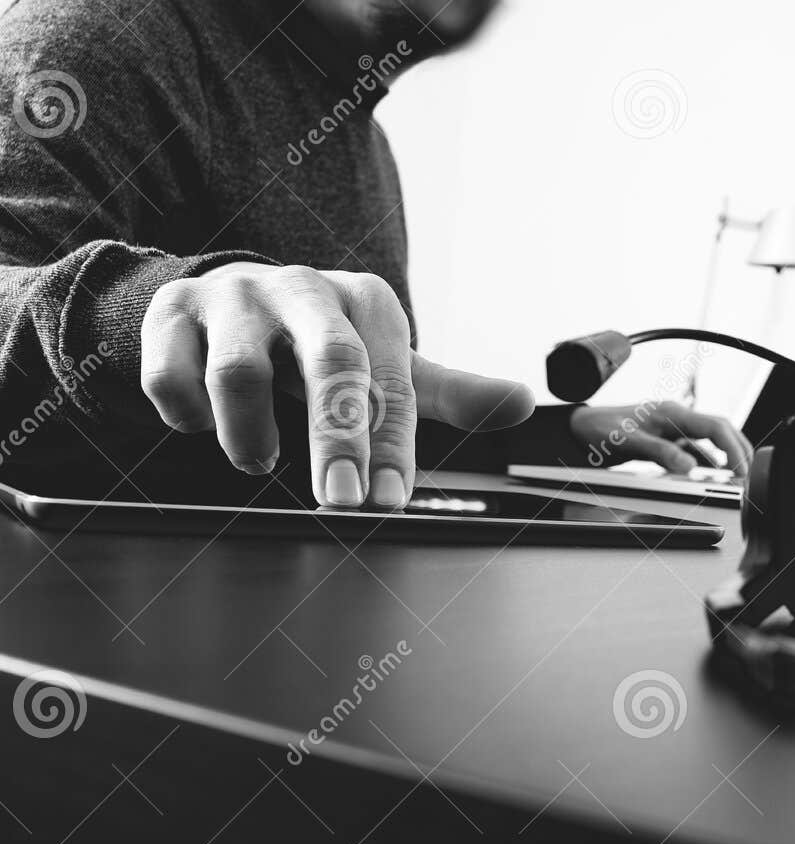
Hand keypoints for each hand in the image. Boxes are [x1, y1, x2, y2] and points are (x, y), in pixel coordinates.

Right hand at [139, 263, 534, 506]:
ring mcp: (235, 297)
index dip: (392, 447)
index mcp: (367, 303)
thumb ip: (451, 394)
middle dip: (338, 438)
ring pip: (240, 372)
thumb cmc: (322, 348)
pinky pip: (172, 376)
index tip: (387, 502)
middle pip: (330, 363)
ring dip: (252, 434)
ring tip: (261, 460)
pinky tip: (205, 426)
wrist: (229, 302)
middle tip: (341, 501)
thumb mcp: (390, 366)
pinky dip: (189, 416)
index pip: (391, 381)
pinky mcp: (172, 312)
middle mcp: (304, 289)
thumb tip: (522, 401)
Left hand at [569, 400, 752, 475]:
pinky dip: (708, 462)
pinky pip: (696, 449)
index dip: (733, 448)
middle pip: (721, 430)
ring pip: (711, 440)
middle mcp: (676, 418)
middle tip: (749, 475)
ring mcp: (673, 428)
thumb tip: (688, 468)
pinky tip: (712, 475)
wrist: (581, 427)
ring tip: (737, 477)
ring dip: (726, 456)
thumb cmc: (600, 429)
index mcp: (671, 413)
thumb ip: (659, 453)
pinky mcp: (668, 439)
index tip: (742, 470)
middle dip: (739, 450)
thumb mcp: (628, 441)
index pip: (715, 426)